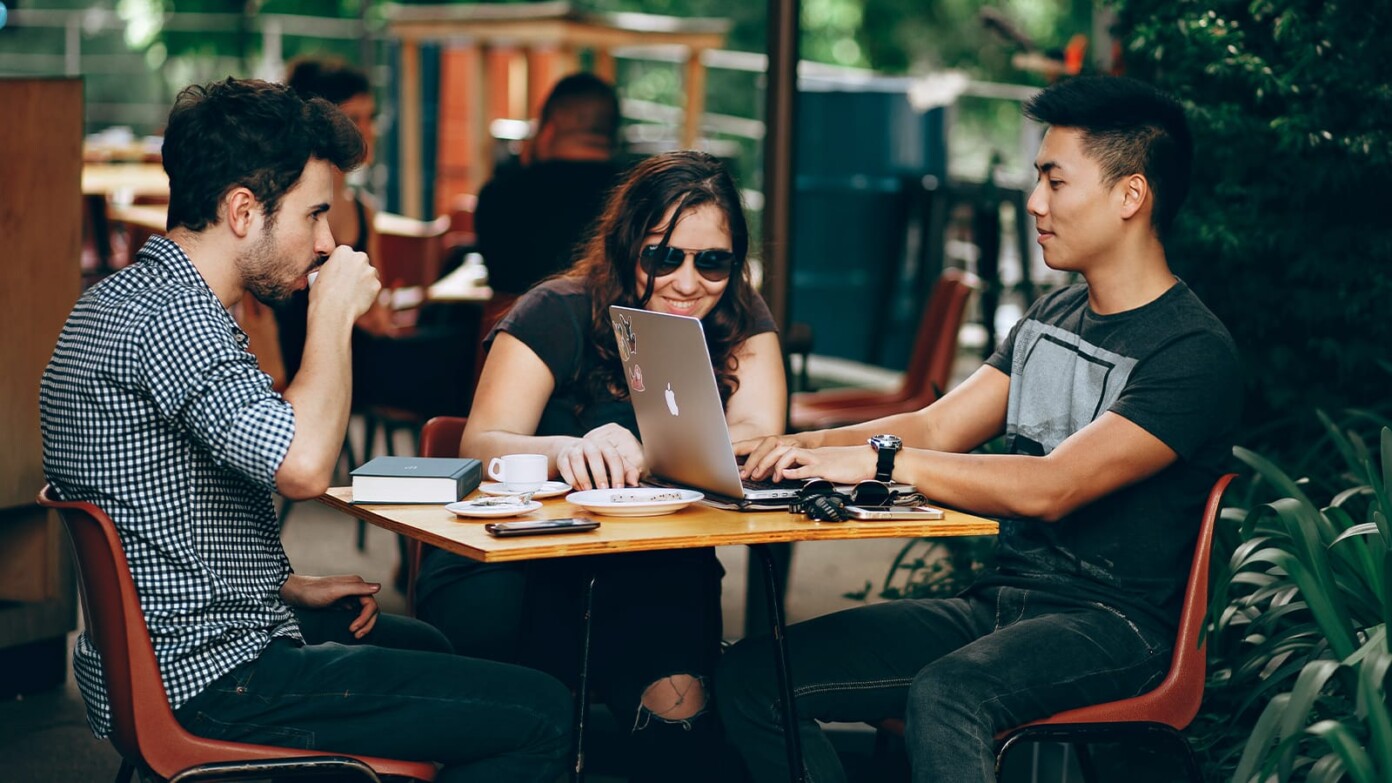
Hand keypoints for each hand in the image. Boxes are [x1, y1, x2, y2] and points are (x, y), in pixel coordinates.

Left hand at [280, 573, 380, 638]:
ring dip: (364, 624)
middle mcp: (356, 589)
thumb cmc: (312, 592)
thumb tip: (379, 587)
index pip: (371, 604)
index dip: (365, 618)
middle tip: (356, 635)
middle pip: (371, 609)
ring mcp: (350, 596)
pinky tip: (352, 628)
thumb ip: (357, 588)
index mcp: (357, 584)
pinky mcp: (343, 603)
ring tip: (355, 635)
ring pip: (365, 612)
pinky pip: (356, 613)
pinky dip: (357, 622)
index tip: (353, 629)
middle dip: (367, 623)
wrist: (294, 593)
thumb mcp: (334, 591)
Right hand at [309, 245, 380, 320]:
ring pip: (370, 274)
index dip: (344, 264)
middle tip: (349, 282)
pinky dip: (368, 292)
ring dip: (364, 280)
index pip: (347, 254)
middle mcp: (359, 258)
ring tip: (352, 293)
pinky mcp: (377, 285)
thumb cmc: (322, 294)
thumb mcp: (322, 273)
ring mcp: (370, 271)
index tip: (342, 272)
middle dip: (357, 269)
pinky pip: (374, 287)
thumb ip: (334, 266)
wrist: (333, 310)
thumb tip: (339, 270)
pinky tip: (358, 299)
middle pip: (361, 261)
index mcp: (343, 251)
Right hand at [556, 423, 643, 489]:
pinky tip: (576, 487)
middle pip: (595, 456)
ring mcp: (575, 450)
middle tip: (603, 489)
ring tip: (588, 490)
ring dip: (582, 476)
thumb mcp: (613, 463)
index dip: (617, 472)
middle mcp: (590, 445)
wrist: (573, 450)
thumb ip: (626, 471)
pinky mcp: (563, 457)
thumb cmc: (597, 459)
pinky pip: (565, 466)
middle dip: (599, 473)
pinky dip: (570, 478)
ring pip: (577, 460)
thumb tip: (635, 483)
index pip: (613, 457)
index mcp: (605, 446)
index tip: (618, 487)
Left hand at [735, 434, 811, 479]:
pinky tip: (778, 477)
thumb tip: (747, 475)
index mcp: (763, 443)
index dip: (734, 451)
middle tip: (743, 475)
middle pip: (758, 449)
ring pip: (772, 452)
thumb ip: (761, 466)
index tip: (723, 458)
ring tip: (758, 476)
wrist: (811, 441)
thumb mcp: (772, 457)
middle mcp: (773, 441)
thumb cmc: (787, 450)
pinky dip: (782, 467)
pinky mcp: (797, 449)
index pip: (745, 445)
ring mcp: (785, 444)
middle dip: (750, 463)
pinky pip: (789, 456)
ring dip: (764, 465)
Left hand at [756, 444, 877, 484]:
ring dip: (774, 465)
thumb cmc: (851, 464)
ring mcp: (818, 458)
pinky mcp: (825, 467)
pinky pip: (806, 467)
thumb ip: (809, 467)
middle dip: (762, 460)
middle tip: (753, 474)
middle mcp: (811, 452)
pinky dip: (792, 472)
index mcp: (810, 451)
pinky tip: (783, 475)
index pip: (782, 448)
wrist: (869, 460)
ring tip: (768, 477)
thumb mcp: (826, 464)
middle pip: (780, 448)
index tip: (755, 468)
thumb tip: (792, 474)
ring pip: (789, 454)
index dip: (766, 457)